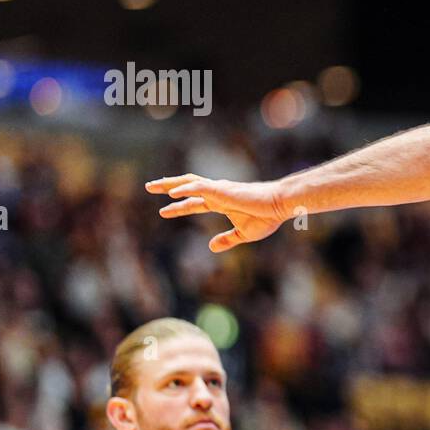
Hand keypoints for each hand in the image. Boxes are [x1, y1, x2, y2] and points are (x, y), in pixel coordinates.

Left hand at [145, 174, 287, 252]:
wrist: (280, 206)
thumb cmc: (267, 217)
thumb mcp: (244, 234)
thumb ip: (227, 240)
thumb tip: (211, 247)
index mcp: (222, 203)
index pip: (195, 203)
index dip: (179, 207)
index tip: (164, 210)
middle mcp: (217, 193)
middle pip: (188, 187)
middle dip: (168, 186)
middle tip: (150, 187)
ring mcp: (219, 190)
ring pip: (189, 182)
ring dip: (170, 183)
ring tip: (152, 185)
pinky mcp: (223, 190)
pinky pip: (199, 187)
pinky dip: (185, 189)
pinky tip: (172, 193)